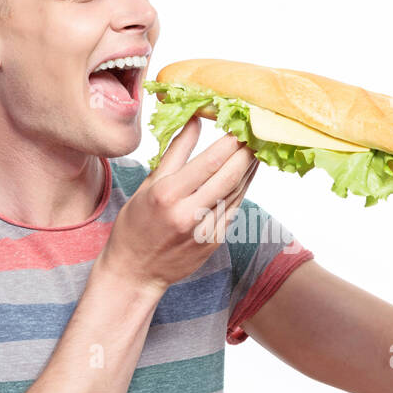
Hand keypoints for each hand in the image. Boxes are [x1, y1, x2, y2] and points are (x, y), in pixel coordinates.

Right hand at [96, 117, 258, 295]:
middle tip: (257, 134)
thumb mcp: (149, 184)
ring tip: (255, 150)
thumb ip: (175, 152)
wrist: (135, 272)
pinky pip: (234, 209)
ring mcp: (204, 230)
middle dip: (247, 153)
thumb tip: (195, 120)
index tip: (241, 126)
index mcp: (167, 194)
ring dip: (249, 169)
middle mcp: (188, 213)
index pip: (209, 162)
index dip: (231, 142)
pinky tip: (245, 175)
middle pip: (229, 176)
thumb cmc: (136, 224)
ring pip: (237, 192)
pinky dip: (242, 189)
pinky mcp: (214, 242)